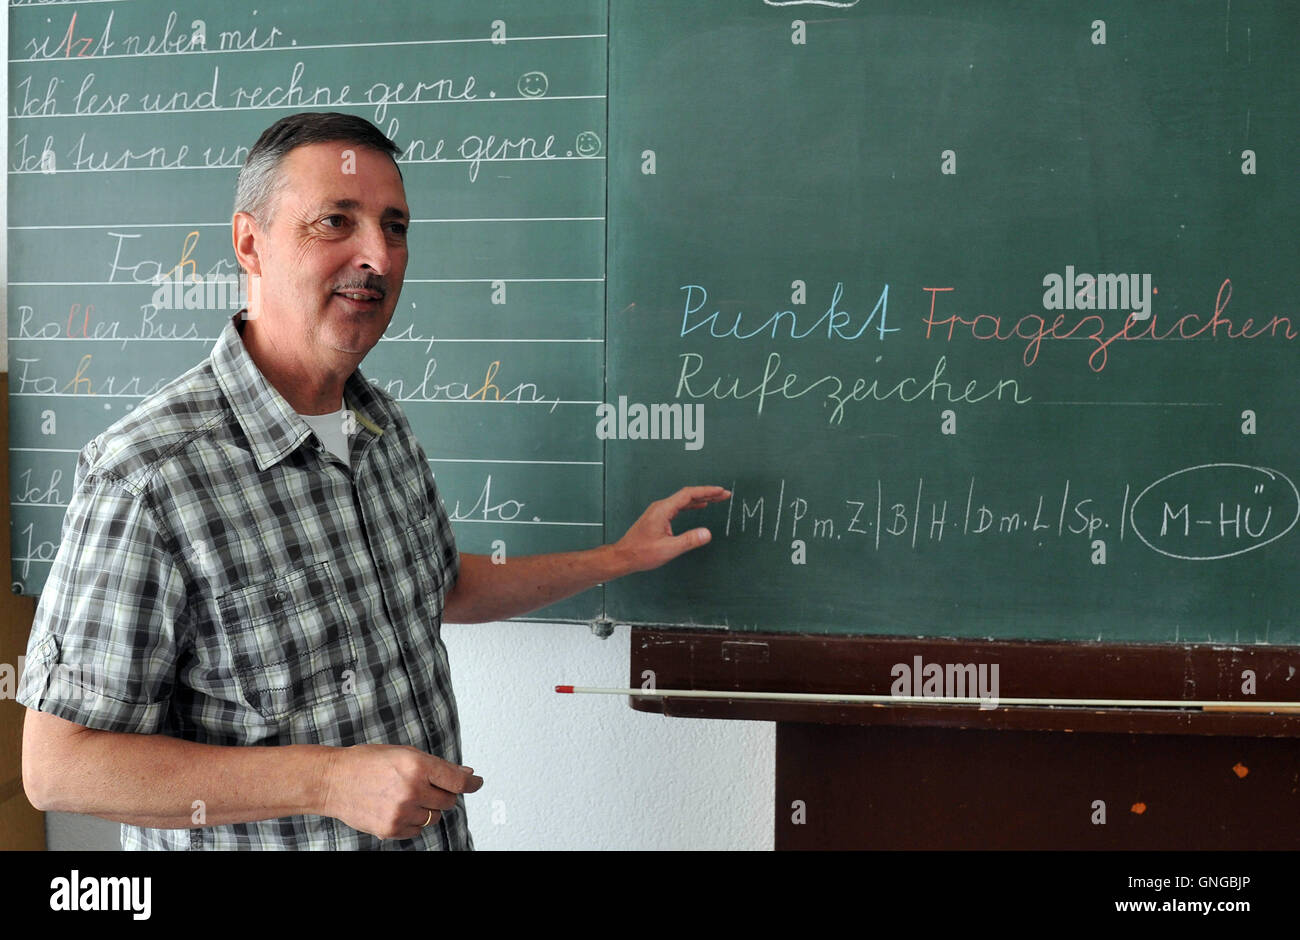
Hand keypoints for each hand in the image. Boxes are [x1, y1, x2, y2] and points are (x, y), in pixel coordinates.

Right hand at [320, 744, 483, 839]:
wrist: (333, 781)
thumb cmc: (367, 763)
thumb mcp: (404, 753)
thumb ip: (436, 766)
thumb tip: (466, 775)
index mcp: (416, 765)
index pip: (457, 781)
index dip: (471, 783)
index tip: (477, 782)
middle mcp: (412, 789)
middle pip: (449, 800)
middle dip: (442, 794)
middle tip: (425, 786)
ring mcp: (402, 812)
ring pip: (434, 816)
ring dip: (427, 808)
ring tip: (404, 796)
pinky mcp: (392, 829)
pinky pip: (418, 830)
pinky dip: (413, 821)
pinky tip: (397, 808)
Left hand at [612, 485, 730, 573]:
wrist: (623, 556)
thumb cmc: (641, 553)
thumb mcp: (668, 549)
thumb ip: (689, 540)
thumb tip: (707, 533)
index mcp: (663, 510)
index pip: (688, 495)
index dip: (706, 491)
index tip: (720, 491)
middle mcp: (661, 507)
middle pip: (688, 495)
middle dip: (708, 493)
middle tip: (725, 494)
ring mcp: (659, 511)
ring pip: (684, 500)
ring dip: (701, 499)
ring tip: (717, 499)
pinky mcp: (659, 517)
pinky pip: (679, 506)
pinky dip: (692, 505)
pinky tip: (700, 506)